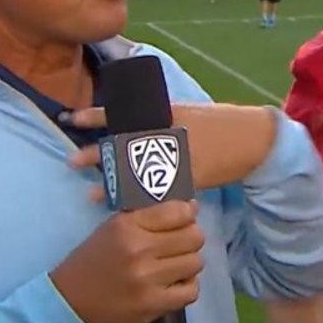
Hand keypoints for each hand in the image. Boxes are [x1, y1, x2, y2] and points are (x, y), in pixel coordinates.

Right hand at [49, 200, 204, 322]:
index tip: (182, 221)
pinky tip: (172, 284)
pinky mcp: (154, 305)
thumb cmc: (92, 261)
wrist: (70, 303)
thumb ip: (148, 217)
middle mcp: (139, 250)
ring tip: (173, 266)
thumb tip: (191, 208)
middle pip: (194, 237)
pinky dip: (186, 287)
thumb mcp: (112, 229)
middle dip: (190, 239)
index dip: (186, 214)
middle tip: (178, 245)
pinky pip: (191, 291)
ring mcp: (148, 279)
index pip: (178, 211)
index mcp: (127, 226)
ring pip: (196, 263)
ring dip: (188, 263)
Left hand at [68, 103, 275, 189]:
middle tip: (73, 162)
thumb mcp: (187, 112)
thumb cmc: (218, 123)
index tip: (72, 118)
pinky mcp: (190, 177)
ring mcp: (177, 157)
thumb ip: (162, 119)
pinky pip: (162, 191)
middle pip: (124, 146)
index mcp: (164, 114)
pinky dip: (145, 201)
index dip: (96, 115)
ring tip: (92, 195)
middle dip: (98, 155)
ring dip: (114, 184)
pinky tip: (128, 211)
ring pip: (138, 172)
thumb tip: (135, 122)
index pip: (123, 112)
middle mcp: (167, 134)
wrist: (250, 138)